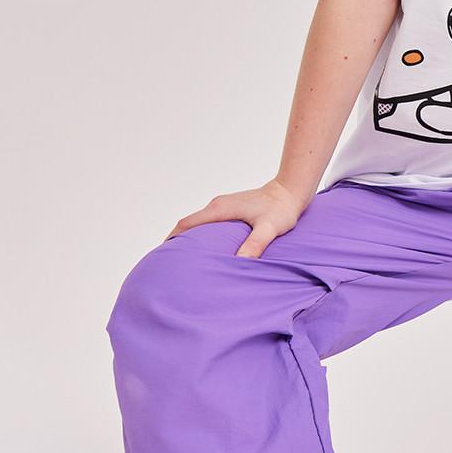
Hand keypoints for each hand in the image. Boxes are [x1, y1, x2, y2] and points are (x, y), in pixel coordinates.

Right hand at [162, 178, 307, 258]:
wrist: (290, 190)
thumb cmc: (281, 209)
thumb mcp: (269, 228)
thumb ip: (255, 244)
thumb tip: (239, 262)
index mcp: (219, 209)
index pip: (186, 224)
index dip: (171, 239)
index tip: (160, 255)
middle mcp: (217, 205)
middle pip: (187, 224)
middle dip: (176, 240)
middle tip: (167, 261)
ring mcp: (223, 206)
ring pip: (198, 223)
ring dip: (188, 237)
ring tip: (182, 258)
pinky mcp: (231, 208)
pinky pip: (208, 222)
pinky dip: (200, 234)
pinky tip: (205, 248)